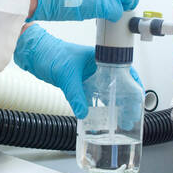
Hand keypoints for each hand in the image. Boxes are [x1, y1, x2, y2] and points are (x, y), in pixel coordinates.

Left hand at [15, 25, 142, 118]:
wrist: (34, 53)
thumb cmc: (50, 53)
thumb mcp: (66, 75)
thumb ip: (75, 95)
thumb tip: (83, 113)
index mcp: (100, 57)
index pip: (124, 70)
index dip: (134, 84)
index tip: (138, 99)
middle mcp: (97, 67)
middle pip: (119, 84)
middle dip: (127, 101)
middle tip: (130, 117)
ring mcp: (89, 76)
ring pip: (108, 92)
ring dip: (115, 106)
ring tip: (121, 120)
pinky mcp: (80, 84)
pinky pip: (93, 97)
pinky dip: (98, 107)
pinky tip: (101, 117)